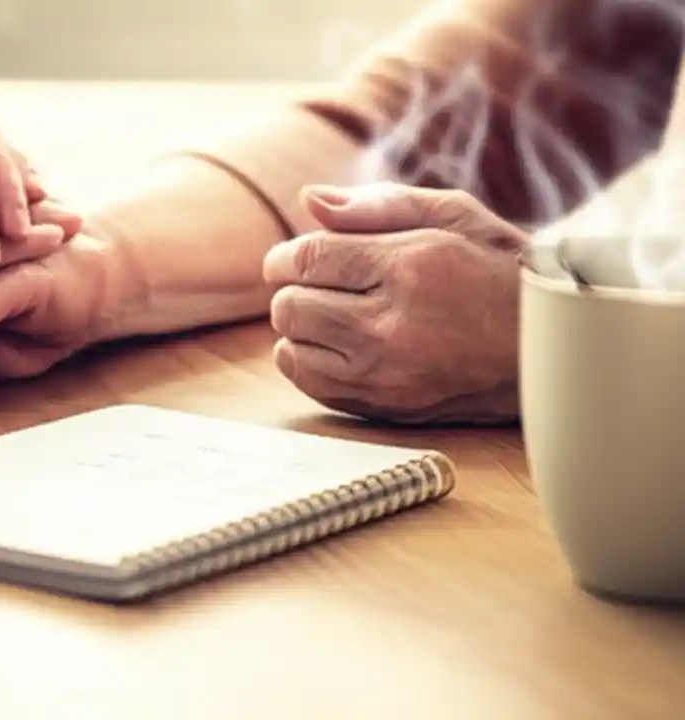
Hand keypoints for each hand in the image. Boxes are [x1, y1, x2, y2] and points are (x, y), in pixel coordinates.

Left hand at [262, 182, 527, 423]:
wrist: (550, 347)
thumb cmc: (501, 270)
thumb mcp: (455, 216)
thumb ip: (378, 205)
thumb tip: (309, 202)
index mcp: (411, 267)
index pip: (308, 259)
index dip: (286, 256)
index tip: (292, 258)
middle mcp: (393, 326)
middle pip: (290, 306)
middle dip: (293, 289)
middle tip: (320, 284)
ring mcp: (387, 375)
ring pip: (291, 349)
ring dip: (298, 327)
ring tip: (330, 313)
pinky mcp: (385, 408)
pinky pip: (309, 385)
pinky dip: (308, 361)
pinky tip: (335, 344)